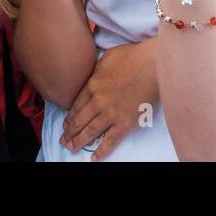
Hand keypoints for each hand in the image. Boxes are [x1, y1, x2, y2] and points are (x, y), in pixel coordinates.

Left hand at [60, 41, 156, 160]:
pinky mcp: (125, 123)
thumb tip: (93, 76)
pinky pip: (110, 141)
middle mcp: (98, 101)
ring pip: (90, 132)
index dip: (69, 117)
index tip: (65, 124)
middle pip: (79, 120)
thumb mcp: (106, 58)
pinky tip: (94, 158)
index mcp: (92, 84)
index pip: (76, 105)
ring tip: (71, 148)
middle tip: (63, 140)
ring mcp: (111, 114)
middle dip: (69, 132)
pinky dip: (102, 151)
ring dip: (78, 141)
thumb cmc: (133, 57)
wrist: (153, 64)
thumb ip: (96, 71)